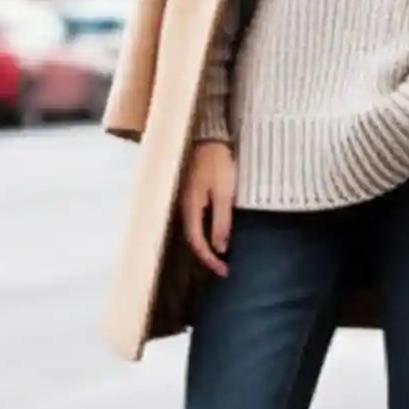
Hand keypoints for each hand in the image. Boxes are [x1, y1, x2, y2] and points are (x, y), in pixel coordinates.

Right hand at [180, 141, 235, 276]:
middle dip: (207, 257)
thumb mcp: (224, 193)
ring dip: (205, 247)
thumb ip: (221, 221)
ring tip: (220, 259)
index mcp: (190, 208)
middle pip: (192, 239)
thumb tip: (220, 248)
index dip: (209, 259)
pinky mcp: (191, 195)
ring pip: (193, 231)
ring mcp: (185, 200)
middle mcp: (183, 207)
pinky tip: (214, 236)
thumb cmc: (218, 163)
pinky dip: (204, 233)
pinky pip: (195, 221)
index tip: (224, 271)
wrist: (210, 137)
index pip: (197, 242)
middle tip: (223, 270)